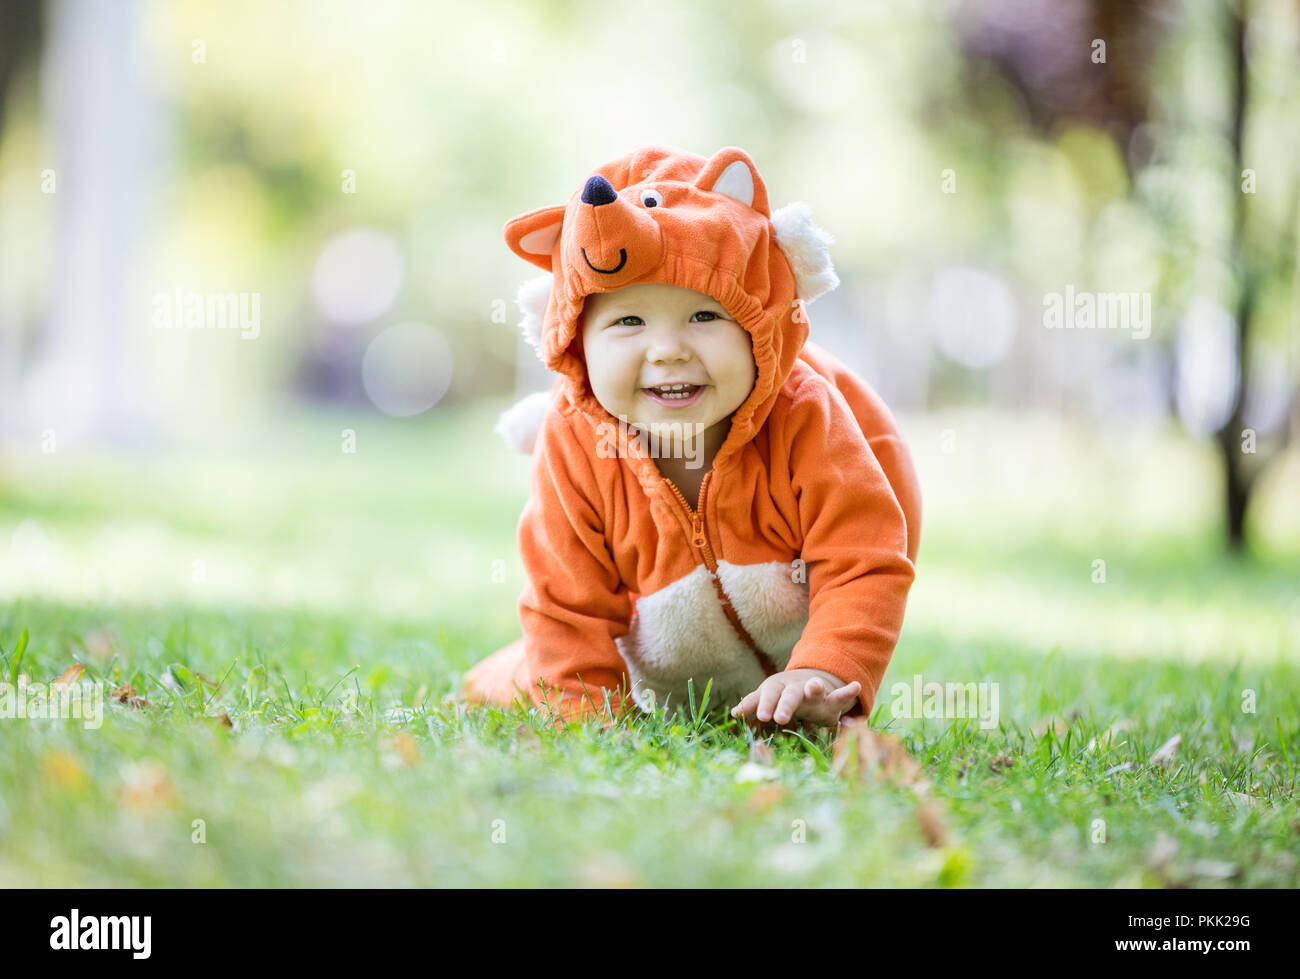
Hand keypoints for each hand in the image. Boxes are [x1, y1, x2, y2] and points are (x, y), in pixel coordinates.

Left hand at [730, 668, 861, 729]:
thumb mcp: (768, 698)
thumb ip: (752, 704)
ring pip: (813, 690)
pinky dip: (847, 691)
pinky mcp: (830, 699)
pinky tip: (854, 686)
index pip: (765, 696)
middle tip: (776, 719)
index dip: (758, 705)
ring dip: (814, 688)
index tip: (752, 716)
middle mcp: (795, 688)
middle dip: (783, 705)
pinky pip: (839, 696)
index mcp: (777, 689)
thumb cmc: (783, 695)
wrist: (809, 683)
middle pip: (788, 695)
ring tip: (814, 685)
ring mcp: (814, 693)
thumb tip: (733, 713)